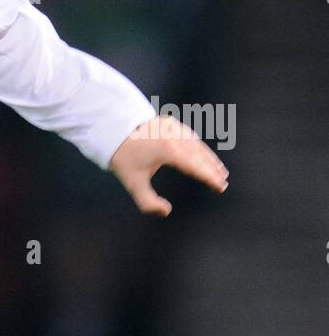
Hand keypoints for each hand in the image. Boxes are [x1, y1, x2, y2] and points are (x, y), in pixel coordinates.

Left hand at [109, 115, 227, 216]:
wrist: (113, 130)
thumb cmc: (124, 158)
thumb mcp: (133, 183)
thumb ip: (147, 203)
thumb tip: (166, 212)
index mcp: (169, 151)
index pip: (195, 167)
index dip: (209, 178)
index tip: (220, 187)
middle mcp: (175, 137)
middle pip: (200, 156)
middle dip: (213, 170)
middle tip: (223, 183)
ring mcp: (174, 128)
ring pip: (198, 145)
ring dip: (209, 158)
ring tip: (220, 171)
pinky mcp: (171, 123)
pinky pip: (191, 137)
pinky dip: (200, 148)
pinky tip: (205, 156)